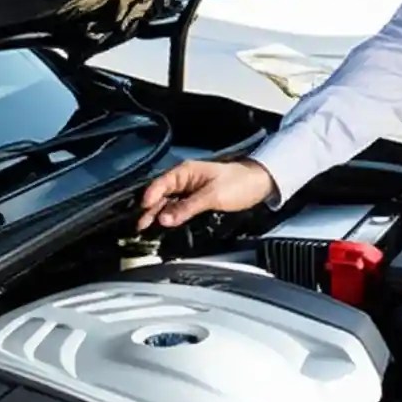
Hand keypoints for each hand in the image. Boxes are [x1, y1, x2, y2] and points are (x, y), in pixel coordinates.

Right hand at [136, 158, 275, 230]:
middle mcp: (185, 180)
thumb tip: (165, 218)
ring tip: (148, 229)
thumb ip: (188, 208)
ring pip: (168, 203)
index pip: (160, 184)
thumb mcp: (213, 196)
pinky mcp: (196, 199)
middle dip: (150, 210)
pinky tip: (165, 225)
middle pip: (160, 195)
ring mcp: (190, 190)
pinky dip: (171, 216)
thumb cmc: (240, 182)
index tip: (143, 212)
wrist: (260, 184)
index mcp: (186, 172)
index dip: (150, 198)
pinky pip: (178, 208)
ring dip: (159, 214)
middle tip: (140, 226)